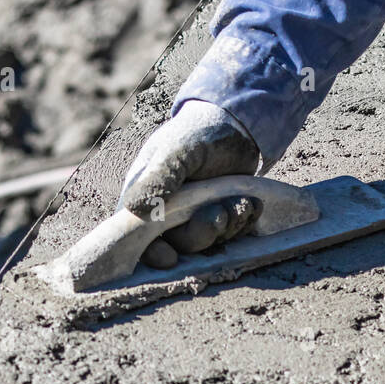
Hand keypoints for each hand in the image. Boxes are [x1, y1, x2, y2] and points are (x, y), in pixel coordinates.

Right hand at [120, 99, 260, 267]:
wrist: (236, 124)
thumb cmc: (197, 133)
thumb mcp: (177, 151)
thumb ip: (159, 178)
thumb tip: (135, 210)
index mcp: (146, 197)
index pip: (138, 238)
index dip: (152, 253)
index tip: (170, 259)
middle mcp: (168, 213)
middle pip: (179, 245)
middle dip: (202, 234)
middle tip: (219, 214)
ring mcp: (196, 218)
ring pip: (208, 242)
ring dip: (227, 226)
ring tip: (240, 202)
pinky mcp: (221, 217)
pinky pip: (231, 234)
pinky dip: (242, 222)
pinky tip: (249, 203)